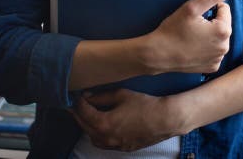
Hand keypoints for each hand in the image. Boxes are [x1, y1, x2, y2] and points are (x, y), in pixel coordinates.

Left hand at [70, 89, 184, 150]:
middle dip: (79, 114)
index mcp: (103, 123)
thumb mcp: (121, 95)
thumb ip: (101, 96)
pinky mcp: (122, 148)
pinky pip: (104, 142)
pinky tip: (103, 125)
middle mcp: (105, 138)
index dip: (78, 101)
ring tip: (89, 114)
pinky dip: (98, 134)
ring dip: (87, 126)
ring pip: (92, 137)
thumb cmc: (144, 105)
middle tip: (78, 104)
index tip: (79, 94)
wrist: (164, 119)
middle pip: (83, 126)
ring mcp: (114, 145)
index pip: (82, 112)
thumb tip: (87, 96)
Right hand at [144, 0, 232, 74]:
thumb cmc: (173, 30)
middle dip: (211, 22)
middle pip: (223, 24)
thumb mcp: (192, 8)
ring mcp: (218, 58)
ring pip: (219, 38)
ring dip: (210, 35)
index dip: (210, 8)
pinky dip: (207, 49)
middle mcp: (224, 46)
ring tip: (192, 37)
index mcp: (223, 30)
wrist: (158, 54)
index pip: (224, 9)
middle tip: (193, 26)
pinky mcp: (212, 67)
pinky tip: (194, 48)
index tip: (196, 16)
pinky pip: (214, 52)